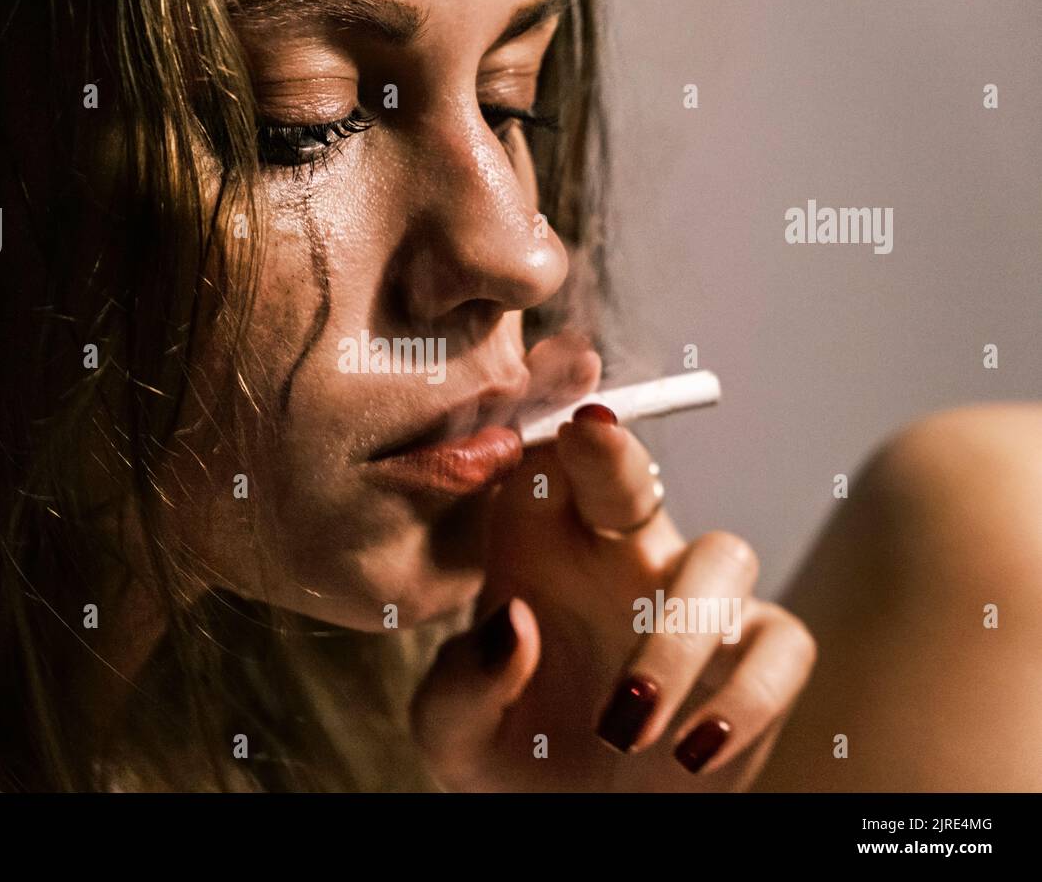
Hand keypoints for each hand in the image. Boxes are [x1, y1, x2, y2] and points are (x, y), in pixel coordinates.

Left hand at [410, 336, 816, 790]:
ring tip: (623, 728)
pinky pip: (781, 645)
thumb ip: (462, 685)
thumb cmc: (515, 753)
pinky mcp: (757, 656)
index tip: (530, 416)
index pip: (540, 469)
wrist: (583, 821)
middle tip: (588, 439)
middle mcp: (620, 555)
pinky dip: (746, 698)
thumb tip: (514, 622)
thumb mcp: (455, 733)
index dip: (536, 432)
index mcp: (541, 549)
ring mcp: (696, 599)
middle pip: (628, 475)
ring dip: (676, 638)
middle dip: (612, 452)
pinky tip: (693, 752)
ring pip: (722, 556)